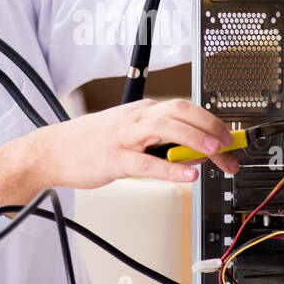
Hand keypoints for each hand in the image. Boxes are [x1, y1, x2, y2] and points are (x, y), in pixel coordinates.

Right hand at [0, 99, 241, 203]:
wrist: (52, 151)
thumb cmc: (90, 144)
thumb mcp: (129, 136)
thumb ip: (160, 142)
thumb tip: (193, 153)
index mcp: (142, 111)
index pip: (185, 109)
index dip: (212, 121)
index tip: (231, 139)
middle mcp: (136, 119)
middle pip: (181, 112)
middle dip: (211, 127)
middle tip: (230, 146)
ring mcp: (125, 137)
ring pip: (166, 129)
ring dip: (195, 138)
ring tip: (215, 152)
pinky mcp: (114, 159)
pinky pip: (147, 163)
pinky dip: (170, 168)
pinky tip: (188, 175)